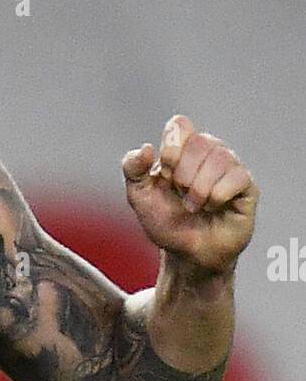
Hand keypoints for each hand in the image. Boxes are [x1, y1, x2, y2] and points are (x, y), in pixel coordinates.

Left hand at [121, 115, 257, 275]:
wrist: (187, 255)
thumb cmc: (167, 223)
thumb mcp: (140, 197)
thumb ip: (133, 169)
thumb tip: (146, 148)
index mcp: (182, 149)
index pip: (180, 125)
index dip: (172, 147)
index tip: (166, 173)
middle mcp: (208, 153)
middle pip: (200, 142)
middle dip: (184, 175)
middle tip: (182, 196)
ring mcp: (230, 167)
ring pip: (220, 157)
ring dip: (200, 189)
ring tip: (195, 206)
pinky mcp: (247, 186)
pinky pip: (236, 177)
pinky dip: (218, 196)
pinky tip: (214, 207)